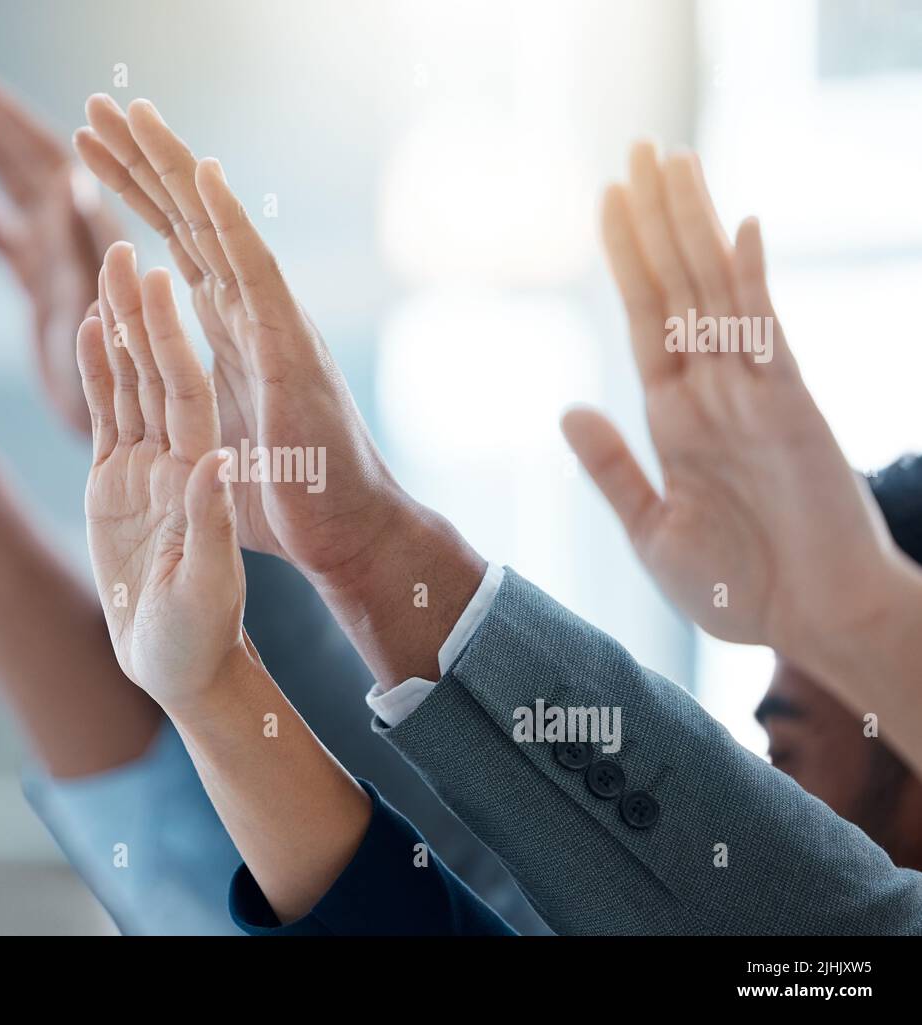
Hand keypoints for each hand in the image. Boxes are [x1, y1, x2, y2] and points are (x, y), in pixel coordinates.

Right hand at [0, 66, 122, 431]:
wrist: (126, 433)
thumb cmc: (128, 383)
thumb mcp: (110, 320)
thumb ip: (91, 252)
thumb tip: (75, 181)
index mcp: (97, 243)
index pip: (55, 165)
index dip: (20, 124)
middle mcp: (79, 242)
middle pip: (31, 162)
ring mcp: (59, 261)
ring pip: (14, 187)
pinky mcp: (42, 287)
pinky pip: (5, 229)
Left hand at [73, 95, 408, 586]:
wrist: (345, 533)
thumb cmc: (284, 494)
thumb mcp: (209, 442)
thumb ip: (181, 406)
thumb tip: (146, 393)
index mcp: (228, 334)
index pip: (171, 249)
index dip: (132, 200)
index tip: (91, 153)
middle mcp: (250, 316)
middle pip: (186, 224)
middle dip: (141, 165)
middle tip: (98, 105)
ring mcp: (273, 326)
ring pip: (215, 231)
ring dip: (171, 170)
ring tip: (131, 112)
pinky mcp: (290, 350)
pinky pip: (254, 275)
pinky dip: (229, 222)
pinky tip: (202, 173)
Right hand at [78, 241, 251, 710]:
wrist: (181, 665)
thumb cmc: (200, 636)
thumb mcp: (207, 585)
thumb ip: (208, 521)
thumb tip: (215, 460)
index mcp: (205, 474)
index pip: (186, 391)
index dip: (170, 335)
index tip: (157, 277)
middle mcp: (179, 459)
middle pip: (157, 372)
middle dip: (141, 312)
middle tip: (121, 249)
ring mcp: (148, 467)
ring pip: (132, 384)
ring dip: (121, 328)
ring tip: (106, 268)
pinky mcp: (119, 483)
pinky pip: (109, 417)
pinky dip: (99, 374)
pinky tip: (91, 330)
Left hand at [563, 143, 901, 656]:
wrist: (810, 624)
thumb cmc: (734, 587)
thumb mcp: (649, 528)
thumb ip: (611, 468)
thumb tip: (568, 407)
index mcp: (672, 418)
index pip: (644, 320)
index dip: (625, 260)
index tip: (609, 202)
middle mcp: (711, 392)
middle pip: (677, 286)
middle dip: (657, 219)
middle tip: (640, 150)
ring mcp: (753, 392)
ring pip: (716, 291)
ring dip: (693, 227)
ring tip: (675, 162)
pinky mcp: (793, 406)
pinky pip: (768, 332)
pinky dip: (753, 281)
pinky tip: (740, 229)